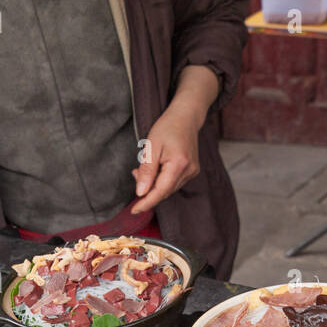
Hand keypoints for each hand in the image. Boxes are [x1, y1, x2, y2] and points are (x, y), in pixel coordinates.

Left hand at [131, 65, 218, 215]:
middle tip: (134, 174)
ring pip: (168, 188)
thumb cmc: (168, 126)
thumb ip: (146, 171)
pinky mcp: (192, 171)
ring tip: (141, 169)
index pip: (161, 191)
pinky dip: (161, 180)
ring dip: (153, 184)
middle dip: (147, 190)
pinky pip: (173, 182)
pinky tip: (154, 169)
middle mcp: (189, 171)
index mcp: (179, 164)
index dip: (146, 202)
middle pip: (164, 191)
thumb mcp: (151, 146)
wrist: (187, 116)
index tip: (134, 210)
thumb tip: (141, 192)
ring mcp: (192, 172)